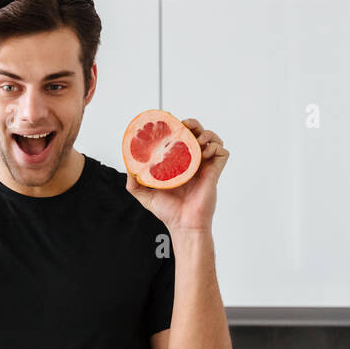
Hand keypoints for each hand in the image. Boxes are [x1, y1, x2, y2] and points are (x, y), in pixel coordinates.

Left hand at [125, 117, 228, 233]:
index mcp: (179, 164)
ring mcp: (206, 166)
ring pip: (212, 139)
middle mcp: (193, 163)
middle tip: (184, 125)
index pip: (181, 139)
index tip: (170, 124)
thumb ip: (134, 181)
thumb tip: (128, 166)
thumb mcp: (144, 194)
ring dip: (206, 133)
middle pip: (197, 134)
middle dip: (193, 124)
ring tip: (196, 139)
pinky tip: (203, 152)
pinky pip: (222, 152)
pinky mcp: (215, 171)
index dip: (178, 128)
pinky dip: (214, 146)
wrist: (183, 224)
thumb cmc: (168, 212)